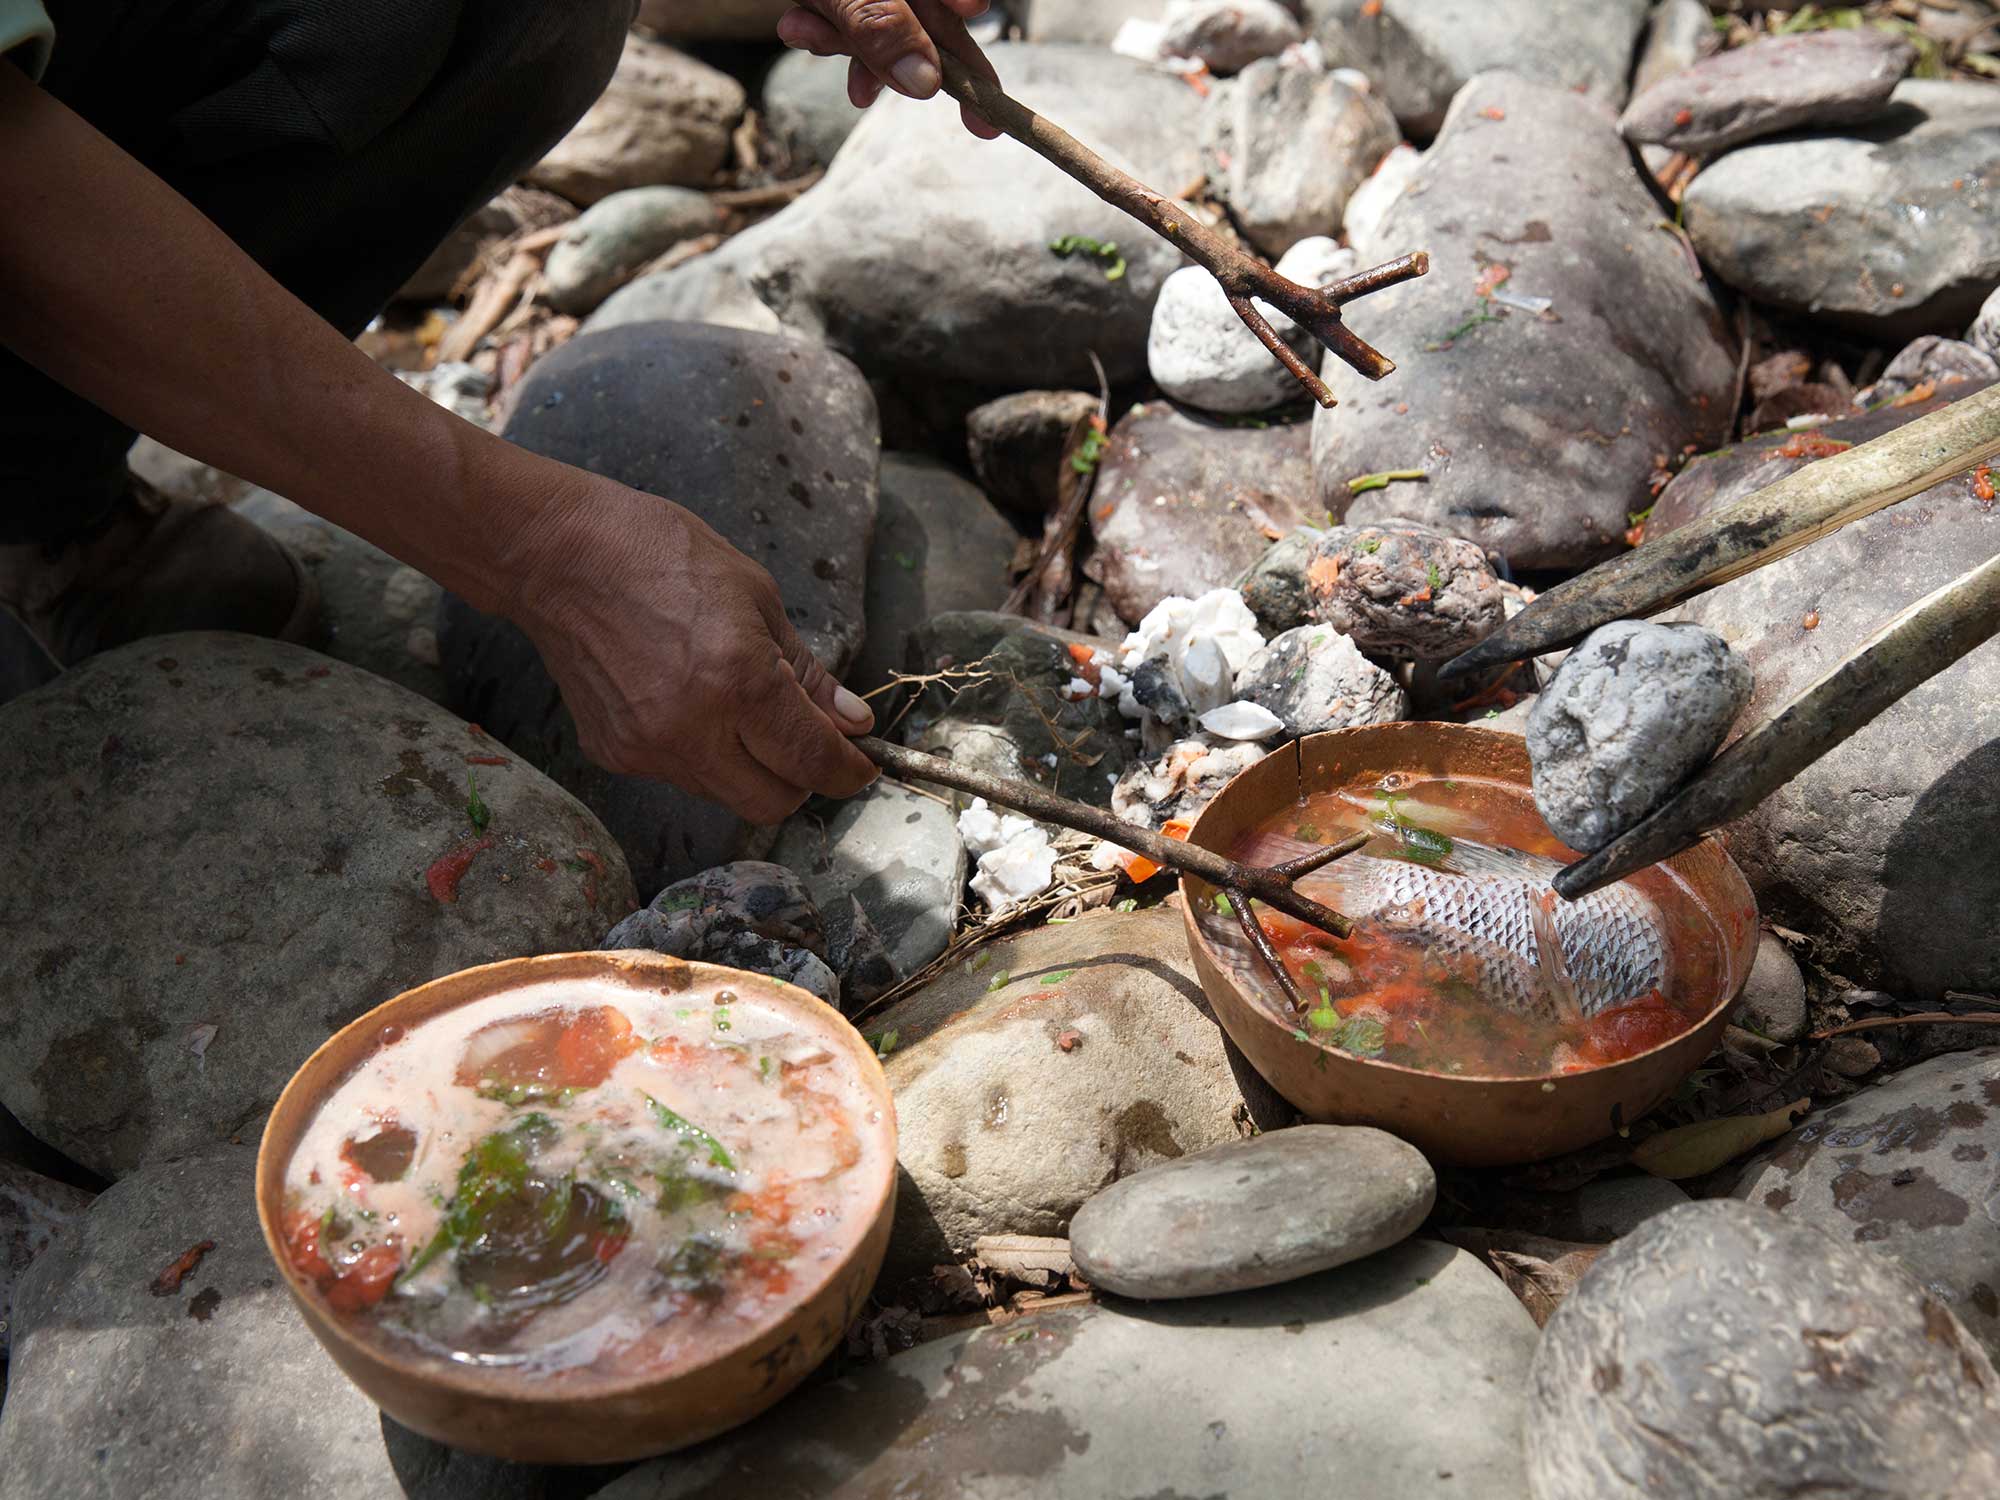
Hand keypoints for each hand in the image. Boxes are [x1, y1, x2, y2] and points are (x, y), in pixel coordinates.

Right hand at [510, 473, 878, 824]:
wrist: (557, 556)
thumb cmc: (660, 554)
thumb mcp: (756, 596)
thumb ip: (807, 671)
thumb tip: (852, 722)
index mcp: (740, 683)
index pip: (812, 762)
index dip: (847, 771)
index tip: (859, 765)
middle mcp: (693, 730)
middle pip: (773, 803)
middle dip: (801, 779)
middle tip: (804, 740)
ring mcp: (648, 749)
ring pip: (726, 794)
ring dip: (749, 766)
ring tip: (736, 705)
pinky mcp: (614, 754)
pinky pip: (679, 775)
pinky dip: (700, 752)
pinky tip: (686, 701)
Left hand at [776, 0, 1003, 138]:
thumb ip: (881, 25)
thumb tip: (925, 85)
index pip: (960, 13)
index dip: (974, 69)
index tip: (983, 122)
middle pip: (919, 23)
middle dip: (887, 59)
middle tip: (867, 97)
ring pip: (875, 22)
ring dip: (841, 42)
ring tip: (803, 35)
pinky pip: (844, 13)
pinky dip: (822, 26)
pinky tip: (798, 25)